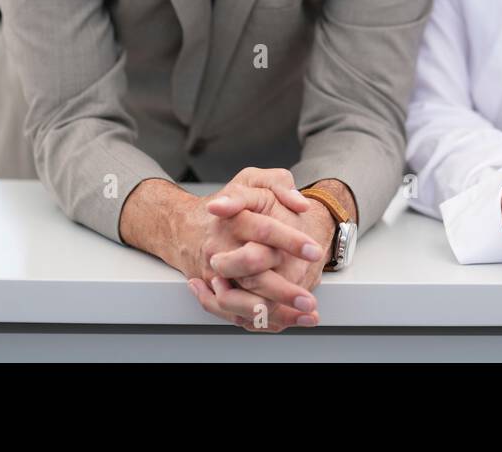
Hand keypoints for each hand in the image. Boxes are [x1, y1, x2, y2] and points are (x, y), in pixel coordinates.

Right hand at [173, 168, 323, 330]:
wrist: (187, 226)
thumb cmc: (230, 203)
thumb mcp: (252, 180)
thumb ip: (279, 182)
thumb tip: (300, 203)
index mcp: (234, 219)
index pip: (264, 230)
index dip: (291, 241)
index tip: (314, 251)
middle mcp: (221, 250)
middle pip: (251, 273)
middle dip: (283, 289)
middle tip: (310, 298)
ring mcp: (215, 275)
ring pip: (240, 302)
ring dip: (275, 314)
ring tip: (306, 316)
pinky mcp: (214, 292)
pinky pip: (236, 314)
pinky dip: (263, 322)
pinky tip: (289, 322)